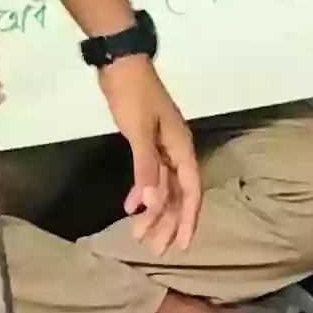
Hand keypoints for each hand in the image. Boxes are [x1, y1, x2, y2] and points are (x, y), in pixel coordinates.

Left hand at [98, 53, 202, 251]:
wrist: (120, 64)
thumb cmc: (133, 95)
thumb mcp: (138, 132)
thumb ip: (146, 168)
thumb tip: (153, 204)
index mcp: (181, 147)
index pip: (191, 191)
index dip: (188, 219)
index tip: (181, 244)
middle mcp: (177, 150)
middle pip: (177, 193)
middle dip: (167, 221)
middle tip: (154, 248)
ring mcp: (162, 147)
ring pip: (163, 186)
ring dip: (153, 210)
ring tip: (138, 234)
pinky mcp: (148, 143)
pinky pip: (150, 174)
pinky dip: (142, 191)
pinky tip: (130, 206)